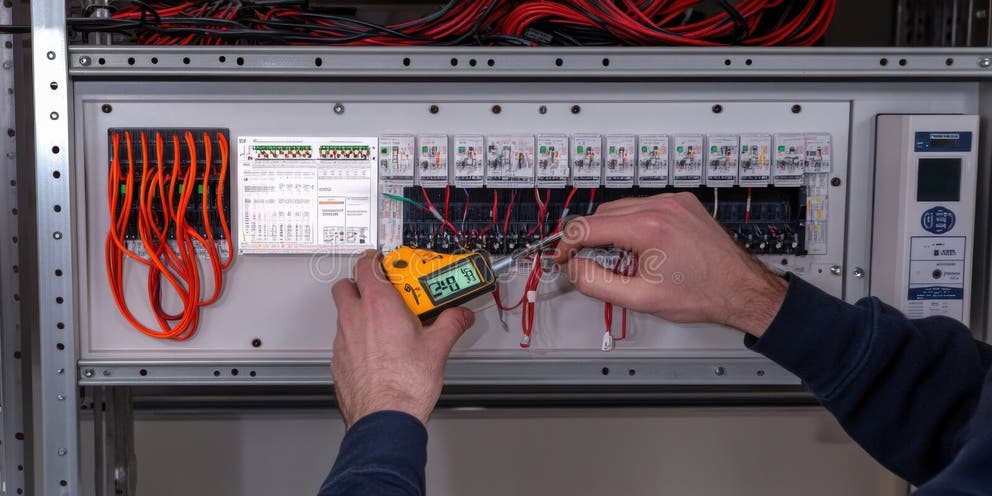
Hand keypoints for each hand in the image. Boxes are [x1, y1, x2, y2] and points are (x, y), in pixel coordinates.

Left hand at [331, 250, 474, 426]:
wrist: (384, 419)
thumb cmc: (404, 386)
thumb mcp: (438, 348)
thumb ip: (451, 323)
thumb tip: (460, 315)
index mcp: (379, 305)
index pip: (367, 265)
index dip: (376, 260)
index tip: (390, 264)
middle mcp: (355, 318)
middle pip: (346, 284)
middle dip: (361, 282)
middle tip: (384, 291)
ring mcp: (343, 340)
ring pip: (343, 312)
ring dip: (359, 311)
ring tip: (385, 323)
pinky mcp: (338, 360)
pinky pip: (343, 338)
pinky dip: (356, 337)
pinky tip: (376, 350)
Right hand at [552, 192, 786, 336]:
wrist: (740, 288)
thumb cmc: (702, 294)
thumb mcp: (640, 298)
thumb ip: (596, 283)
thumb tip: (574, 268)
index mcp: (648, 227)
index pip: (588, 226)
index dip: (566, 244)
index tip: (561, 258)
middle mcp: (661, 206)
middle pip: (602, 213)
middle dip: (587, 237)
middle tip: (583, 261)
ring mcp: (674, 202)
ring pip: (621, 207)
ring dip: (609, 229)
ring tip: (616, 258)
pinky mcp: (683, 203)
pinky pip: (644, 205)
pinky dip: (632, 222)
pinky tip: (638, 245)